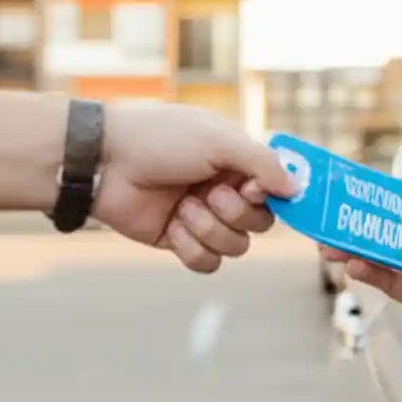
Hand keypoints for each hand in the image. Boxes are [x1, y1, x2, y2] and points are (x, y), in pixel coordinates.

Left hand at [90, 103, 295, 271]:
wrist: (104, 162)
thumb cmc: (161, 139)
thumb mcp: (219, 140)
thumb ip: (263, 163)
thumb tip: (297, 188)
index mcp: (236, 162)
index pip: (275, 190)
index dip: (270, 196)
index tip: (252, 189)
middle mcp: (223, 189)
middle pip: (260, 224)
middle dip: (236, 213)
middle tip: (209, 194)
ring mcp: (202, 217)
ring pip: (236, 247)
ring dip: (212, 230)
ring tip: (184, 209)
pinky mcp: (179, 241)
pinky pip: (207, 263)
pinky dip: (193, 249)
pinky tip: (174, 227)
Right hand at [321, 199, 401, 314]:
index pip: (374, 199)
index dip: (354, 195)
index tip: (334, 192)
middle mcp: (392, 233)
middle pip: (359, 226)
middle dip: (339, 225)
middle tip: (323, 225)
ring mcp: (391, 259)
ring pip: (359, 252)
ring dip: (343, 249)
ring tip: (331, 249)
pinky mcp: (394, 284)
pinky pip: (373, 277)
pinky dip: (361, 271)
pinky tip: (354, 266)